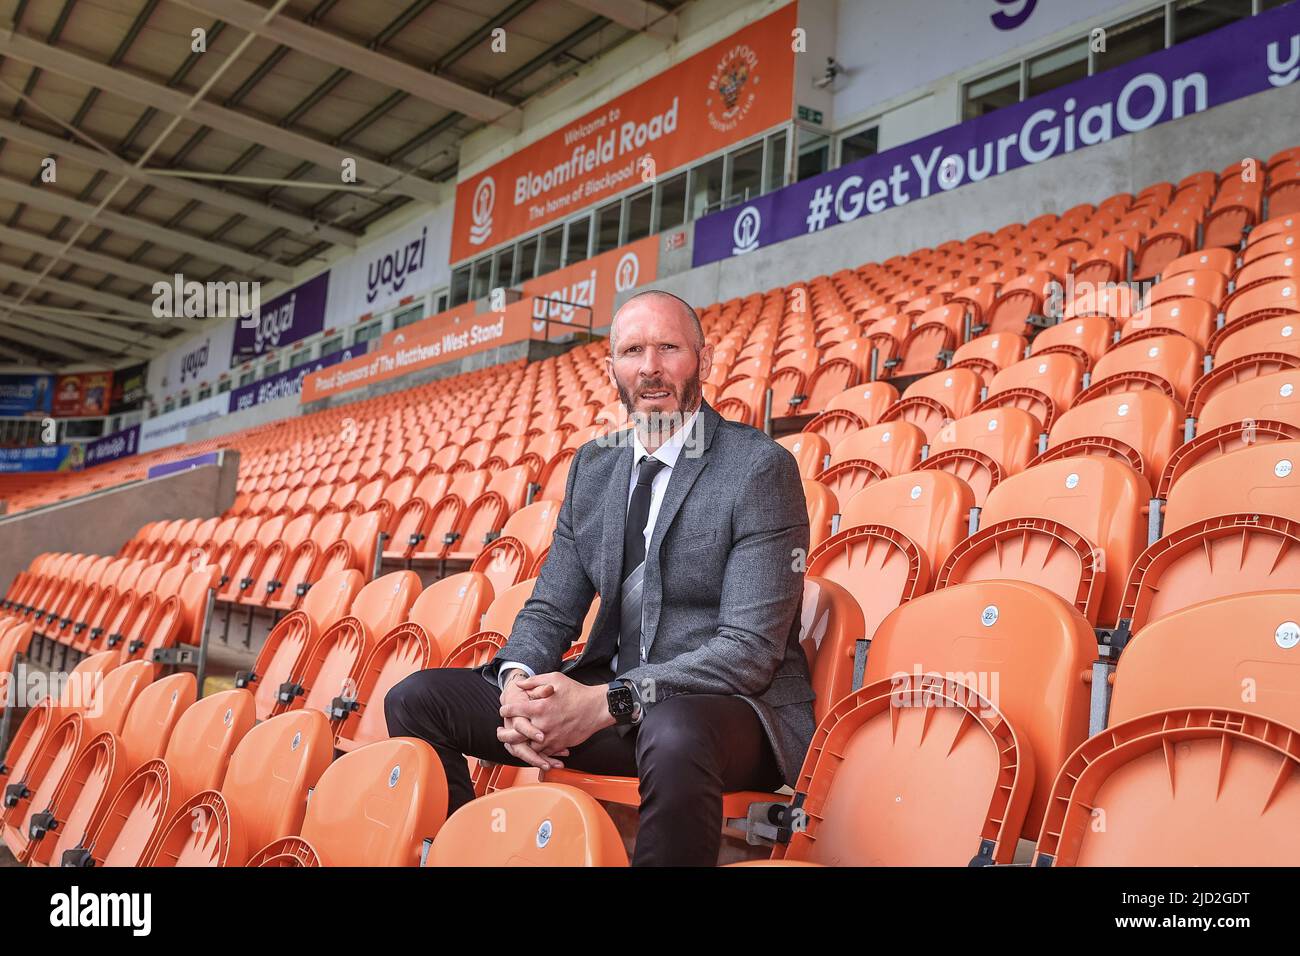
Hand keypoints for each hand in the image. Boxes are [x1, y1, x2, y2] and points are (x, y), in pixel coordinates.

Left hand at [498, 672, 613, 765]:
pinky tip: (532, 746)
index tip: (503, 710)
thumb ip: (534, 681)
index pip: (514, 711)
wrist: (597, 708)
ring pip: (528, 746)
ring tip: (514, 742)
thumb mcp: (555, 678)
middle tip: (500, 732)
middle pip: (516, 734)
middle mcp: (542, 724)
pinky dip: (536, 750)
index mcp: (539, 707)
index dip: (506, 710)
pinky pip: (542, 752)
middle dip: (505, 733)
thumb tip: (519, 684)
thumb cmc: (576, 691)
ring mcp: (550, 737)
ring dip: (521, 744)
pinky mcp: (558, 745)